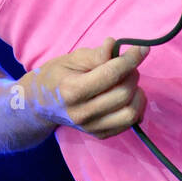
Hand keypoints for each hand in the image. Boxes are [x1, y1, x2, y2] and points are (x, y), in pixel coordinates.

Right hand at [26, 37, 148, 139]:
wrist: (39, 105)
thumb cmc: (55, 76)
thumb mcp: (70, 59)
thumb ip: (94, 55)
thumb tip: (114, 45)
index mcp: (72, 90)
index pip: (110, 75)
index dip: (130, 60)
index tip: (142, 48)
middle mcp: (82, 113)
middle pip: (123, 94)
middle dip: (133, 74)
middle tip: (128, 64)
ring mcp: (91, 127)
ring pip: (130, 113)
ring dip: (137, 93)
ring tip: (128, 81)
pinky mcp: (99, 135)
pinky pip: (128, 124)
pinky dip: (135, 107)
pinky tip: (128, 96)